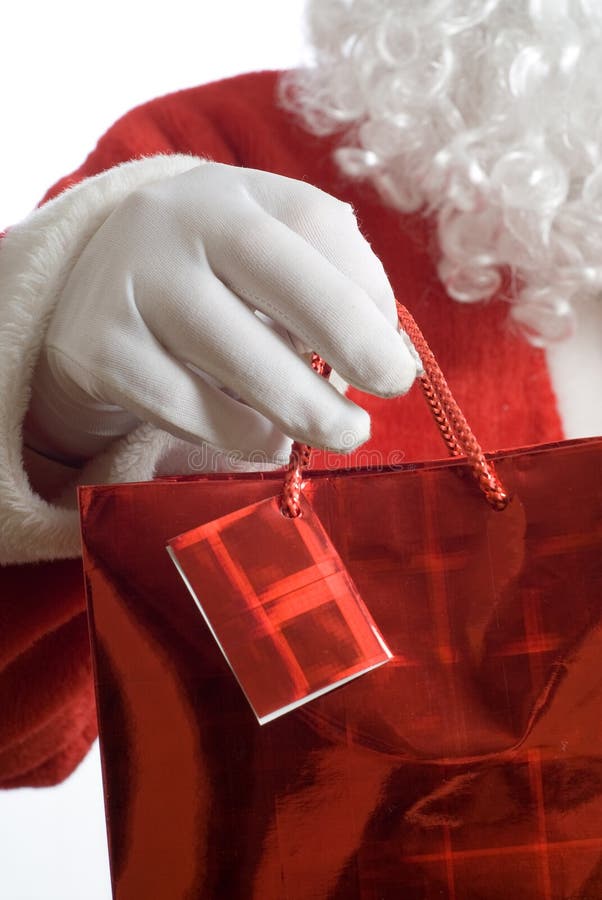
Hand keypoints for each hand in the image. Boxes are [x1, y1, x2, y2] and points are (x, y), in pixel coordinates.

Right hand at [27, 163, 416, 464]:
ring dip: (300, 404)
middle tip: (392, 390)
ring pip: (230, 349)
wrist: (94, 297)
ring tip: (343, 434)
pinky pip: (180, 402)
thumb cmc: (211, 284)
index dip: (368, 293)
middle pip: (273, 271)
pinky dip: (236, 432)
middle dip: (347, 336)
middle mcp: (175, 221)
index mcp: (234, 193)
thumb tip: (389, 353)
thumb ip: (331, 286)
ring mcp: (129, 281)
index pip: (314, 224)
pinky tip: (267, 442)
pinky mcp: (95, 348)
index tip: (398, 364)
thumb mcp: (265, 260)